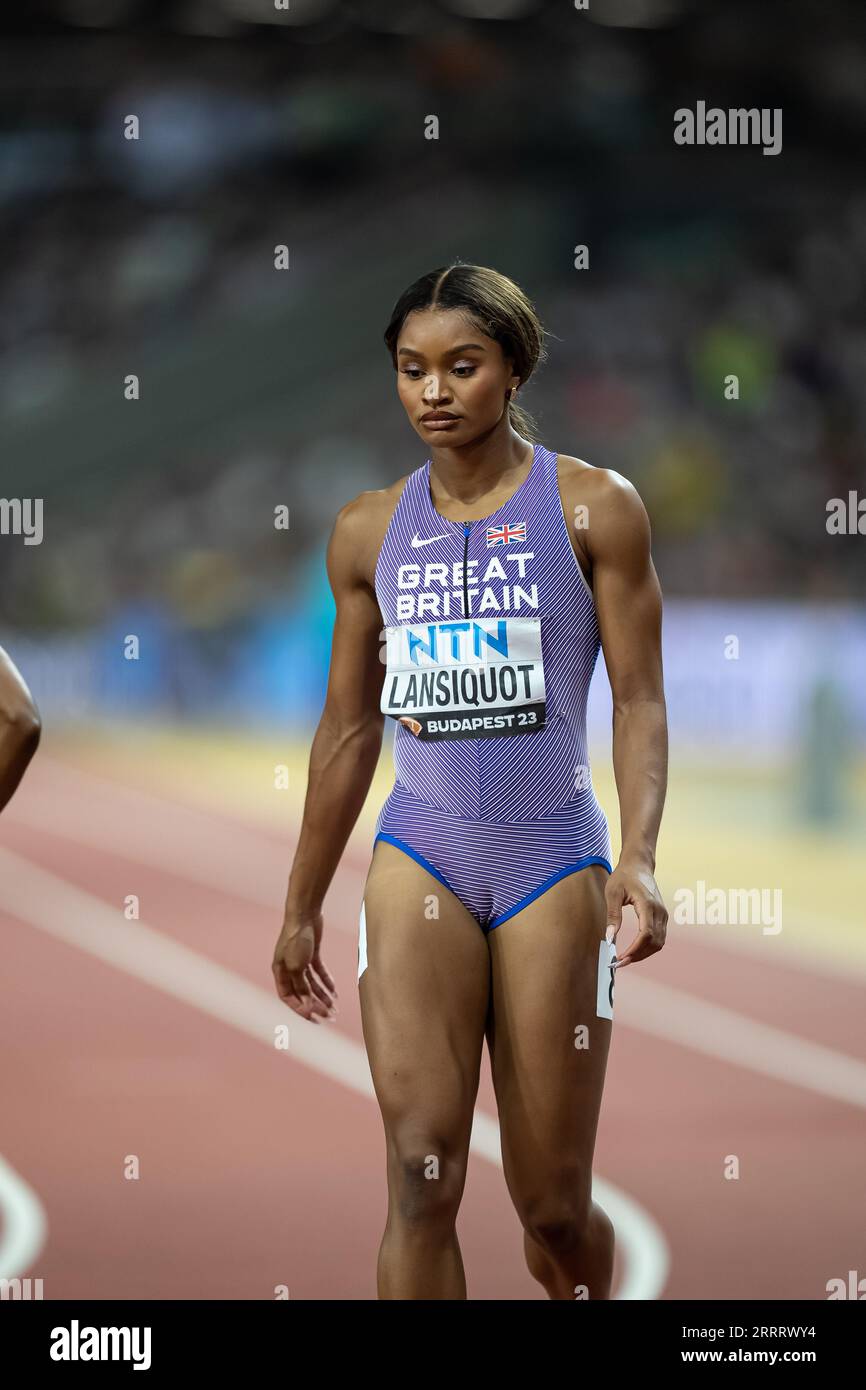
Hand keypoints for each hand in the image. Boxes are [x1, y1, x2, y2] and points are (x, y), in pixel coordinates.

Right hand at [272, 907, 337, 1022]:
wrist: (304, 914)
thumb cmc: (295, 939)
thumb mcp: (296, 966)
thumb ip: (301, 986)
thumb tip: (306, 1004)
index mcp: (280, 972)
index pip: (288, 997)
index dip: (301, 1009)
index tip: (314, 1018)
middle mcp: (289, 968)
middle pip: (302, 992)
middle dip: (316, 1005)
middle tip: (329, 1015)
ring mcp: (300, 960)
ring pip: (312, 984)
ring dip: (323, 995)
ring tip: (334, 1007)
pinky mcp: (312, 953)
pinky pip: (319, 972)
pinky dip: (326, 981)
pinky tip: (335, 991)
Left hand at [605, 857, 666, 968]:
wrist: (639, 865)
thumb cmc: (624, 876)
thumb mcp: (612, 893)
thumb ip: (613, 916)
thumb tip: (610, 938)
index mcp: (648, 905)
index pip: (646, 934)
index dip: (634, 950)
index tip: (620, 958)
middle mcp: (659, 911)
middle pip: (653, 942)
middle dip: (637, 956)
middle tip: (619, 962)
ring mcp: (663, 914)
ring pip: (659, 943)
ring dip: (643, 954)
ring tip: (626, 958)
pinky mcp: (662, 917)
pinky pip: (659, 938)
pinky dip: (648, 948)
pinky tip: (634, 950)